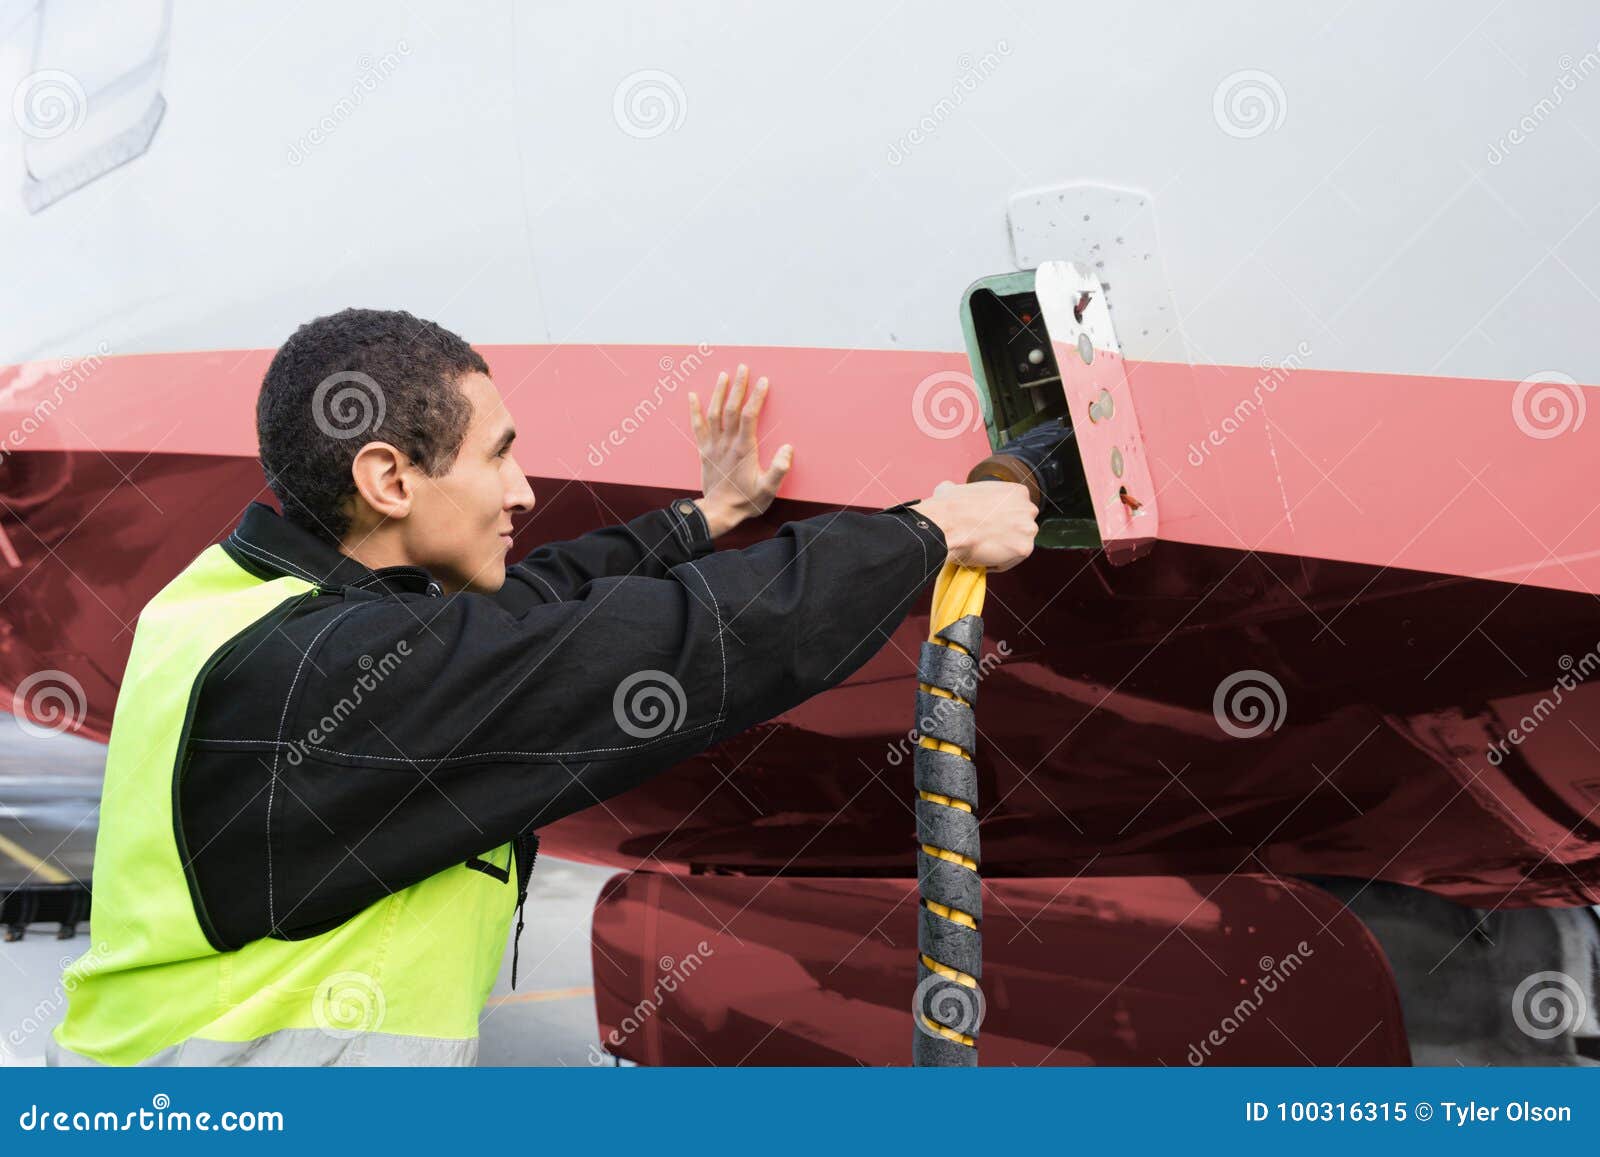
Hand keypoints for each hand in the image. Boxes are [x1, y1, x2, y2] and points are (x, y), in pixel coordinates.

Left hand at [688, 364, 793, 536]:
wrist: (719, 513)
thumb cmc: (746, 501)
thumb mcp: (768, 489)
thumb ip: (779, 469)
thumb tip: (788, 449)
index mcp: (744, 449)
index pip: (750, 416)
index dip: (756, 396)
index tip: (763, 381)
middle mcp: (727, 444)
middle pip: (732, 409)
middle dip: (738, 386)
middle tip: (743, 367)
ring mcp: (713, 446)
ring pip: (714, 413)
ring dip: (719, 393)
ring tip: (724, 375)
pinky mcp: (704, 452)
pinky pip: (698, 427)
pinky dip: (694, 410)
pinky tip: (692, 395)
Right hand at [912, 480, 1037, 572]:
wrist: (946, 526)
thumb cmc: (951, 508)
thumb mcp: (961, 488)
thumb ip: (968, 493)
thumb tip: (949, 489)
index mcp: (1017, 492)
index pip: (1016, 510)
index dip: (1001, 520)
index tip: (989, 526)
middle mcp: (1028, 508)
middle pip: (1021, 527)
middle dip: (1006, 534)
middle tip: (987, 539)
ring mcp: (1028, 529)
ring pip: (1017, 545)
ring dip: (1001, 550)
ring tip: (981, 550)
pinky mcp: (1024, 549)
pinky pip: (1010, 561)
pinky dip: (996, 563)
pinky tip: (981, 557)